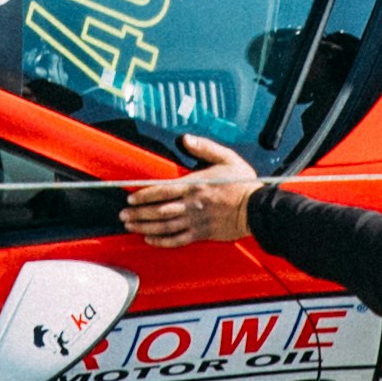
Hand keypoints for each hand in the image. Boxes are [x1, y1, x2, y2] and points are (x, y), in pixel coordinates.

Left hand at [121, 134, 263, 246]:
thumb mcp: (227, 158)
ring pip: (164, 226)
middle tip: (123, 214)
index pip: (162, 190)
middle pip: (158, 210)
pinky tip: (150, 239)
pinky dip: (161, 241)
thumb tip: (186, 139)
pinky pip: (177, 240)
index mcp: (195, 186)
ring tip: (130, 226)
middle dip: (138, 213)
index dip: (144, 194)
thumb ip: (205, 148)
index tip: (131, 197)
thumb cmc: (243, 184)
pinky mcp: (201, 234)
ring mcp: (195, 221)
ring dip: (144, 226)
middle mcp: (191, 205)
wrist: (257, 209)